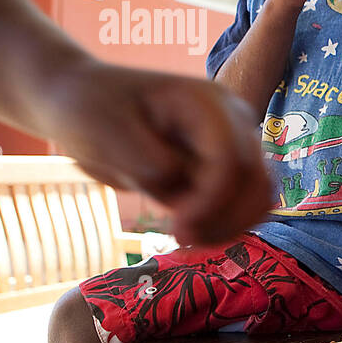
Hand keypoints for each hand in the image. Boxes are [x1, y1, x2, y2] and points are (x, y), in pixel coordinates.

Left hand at [38, 59, 273, 245]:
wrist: (82, 103)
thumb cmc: (88, 109)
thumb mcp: (105, 132)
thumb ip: (146, 160)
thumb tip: (178, 183)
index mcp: (206, 103)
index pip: (232, 159)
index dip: (213, 200)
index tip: (178, 228)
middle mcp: (231, 121)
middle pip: (255, 180)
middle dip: (224, 218)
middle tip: (180, 239)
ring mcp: (231, 145)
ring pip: (259, 197)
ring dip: (230, 227)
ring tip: (186, 239)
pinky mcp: (222, 170)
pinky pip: (242, 205)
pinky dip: (225, 227)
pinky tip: (190, 233)